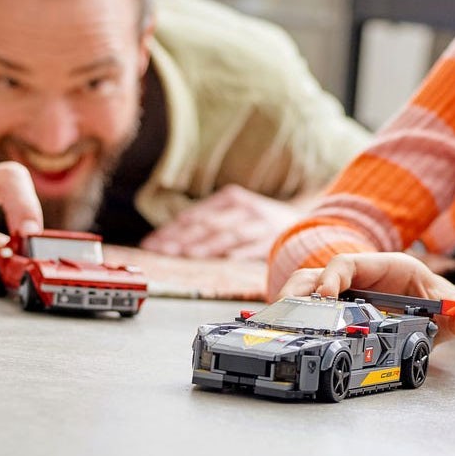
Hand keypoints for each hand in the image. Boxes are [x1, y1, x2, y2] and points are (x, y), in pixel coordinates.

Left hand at [140, 185, 304, 259]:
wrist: (302, 216)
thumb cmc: (260, 218)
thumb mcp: (235, 210)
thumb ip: (209, 220)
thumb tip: (172, 236)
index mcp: (230, 198)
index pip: (195, 215)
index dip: (171, 230)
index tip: (151, 244)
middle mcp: (243, 207)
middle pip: (208, 224)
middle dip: (182, 239)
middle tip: (161, 251)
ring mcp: (259, 222)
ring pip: (228, 234)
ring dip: (208, 245)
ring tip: (188, 254)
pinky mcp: (273, 237)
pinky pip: (255, 246)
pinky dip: (242, 252)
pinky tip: (228, 257)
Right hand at [277, 251, 454, 340]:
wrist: (430, 316)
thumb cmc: (436, 304)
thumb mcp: (452, 306)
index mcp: (382, 268)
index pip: (346, 263)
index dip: (332, 276)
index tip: (325, 296)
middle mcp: (355, 279)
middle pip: (312, 276)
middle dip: (296, 293)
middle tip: (285, 316)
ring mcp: (339, 297)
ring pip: (302, 293)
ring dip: (288, 307)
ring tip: (277, 327)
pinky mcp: (332, 316)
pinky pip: (305, 314)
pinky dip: (292, 323)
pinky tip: (285, 339)